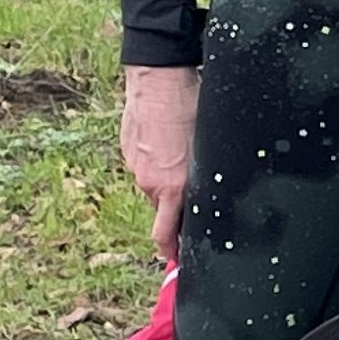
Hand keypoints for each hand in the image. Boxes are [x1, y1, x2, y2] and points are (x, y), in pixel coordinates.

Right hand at [121, 63, 199, 260]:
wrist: (158, 80)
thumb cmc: (189, 110)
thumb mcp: (208, 150)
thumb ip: (204, 179)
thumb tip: (211, 193)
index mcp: (172, 188)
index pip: (164, 235)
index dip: (170, 250)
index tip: (176, 259)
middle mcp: (150, 183)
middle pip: (163, 206)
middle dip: (175, 202)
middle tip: (190, 185)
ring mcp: (135, 166)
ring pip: (153, 183)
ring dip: (165, 176)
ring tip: (180, 152)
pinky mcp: (127, 149)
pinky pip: (143, 164)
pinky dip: (155, 158)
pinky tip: (167, 139)